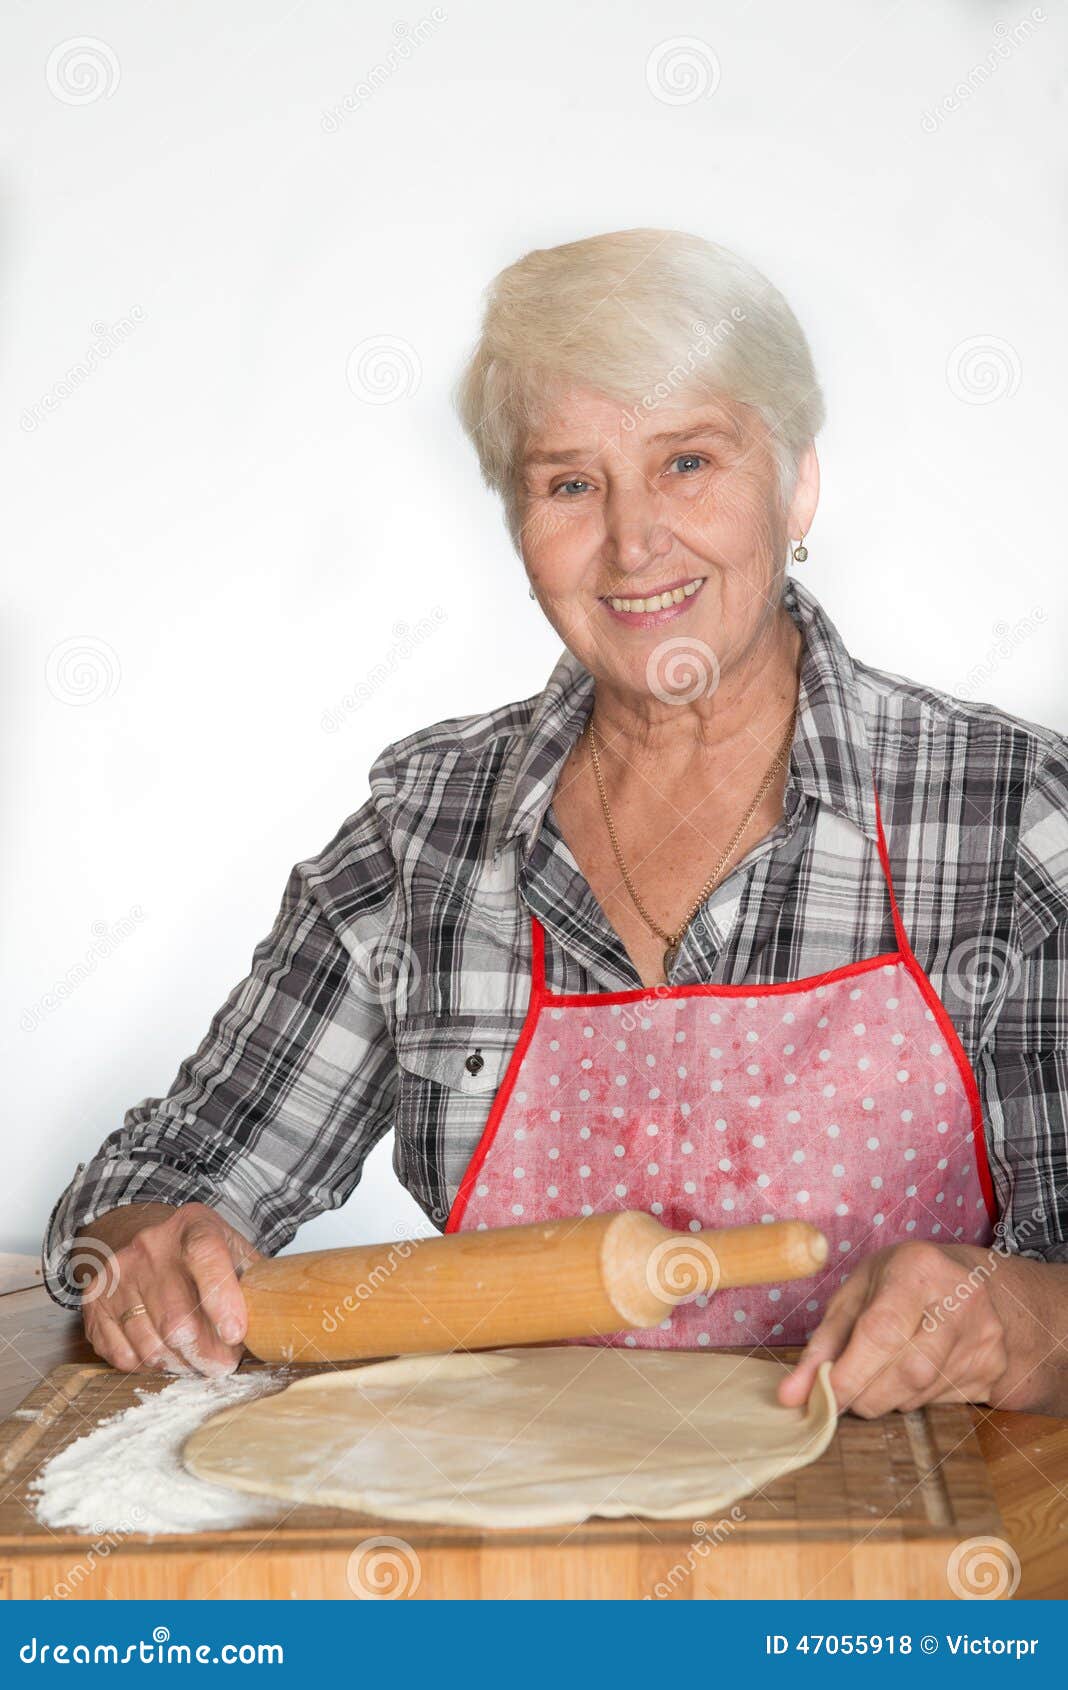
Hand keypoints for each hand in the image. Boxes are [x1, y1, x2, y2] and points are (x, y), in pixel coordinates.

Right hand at [78, 1202, 263, 1376]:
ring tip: (196, 1361)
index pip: (206, 1257)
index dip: (222, 1299)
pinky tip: (165, 1354)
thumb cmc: (195, 1252)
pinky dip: (150, 1366)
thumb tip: (279, 1319)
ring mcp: (118, 1275)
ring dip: (180, 1365)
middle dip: (206, 1354)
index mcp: (192, 1227)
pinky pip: (124, 1355)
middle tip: (222, 1366)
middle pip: (177, 1319)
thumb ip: (254, 1279)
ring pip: (151, 1344)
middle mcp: (150, 1247)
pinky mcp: (95, 1303)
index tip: (236, 1334)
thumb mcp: (231, 1248)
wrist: (138, 1234)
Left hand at [777, 1240, 1008, 1417]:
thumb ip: (823, 1343)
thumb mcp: (859, 1292)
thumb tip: (790, 1396)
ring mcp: (985, 1337)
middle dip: (865, 1394)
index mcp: (919, 1268)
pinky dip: (912, 1398)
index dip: (849, 1373)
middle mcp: (960, 1300)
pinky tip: (908, 1375)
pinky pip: (941, 1401)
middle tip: (845, 1392)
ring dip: (887, 1398)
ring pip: (922, 1392)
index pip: (882, 1331)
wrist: (978, 1284)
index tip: (824, 1397)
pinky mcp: (994, 1367)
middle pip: (907, 1370)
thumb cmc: (903, 1282)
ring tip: (877, 1375)